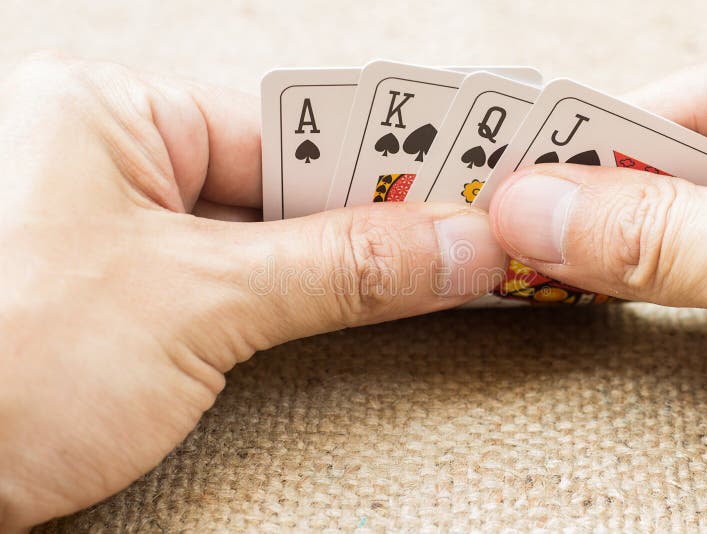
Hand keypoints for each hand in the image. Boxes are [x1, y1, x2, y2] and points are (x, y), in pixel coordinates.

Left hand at [0, 54, 504, 530]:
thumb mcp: (192, 302)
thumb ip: (336, 270)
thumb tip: (452, 245)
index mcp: (110, 117)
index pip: (284, 129)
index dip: (382, 162)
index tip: (465, 187)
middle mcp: (114, 166)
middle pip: (281, 184)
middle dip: (373, 217)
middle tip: (470, 234)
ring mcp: (122, 240)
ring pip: (266, 243)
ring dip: (343, 268)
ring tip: (436, 272)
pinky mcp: (128, 308)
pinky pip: (240, 290)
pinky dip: (302, 304)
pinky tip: (362, 309)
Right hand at [489, 53, 706, 391]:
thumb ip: (671, 235)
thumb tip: (540, 211)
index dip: (609, 123)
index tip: (527, 163)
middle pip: (698, 160)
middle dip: (605, 188)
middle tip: (522, 214)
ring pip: (703, 225)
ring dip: (624, 245)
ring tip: (548, 254)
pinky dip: (666, 287)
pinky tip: (620, 290)